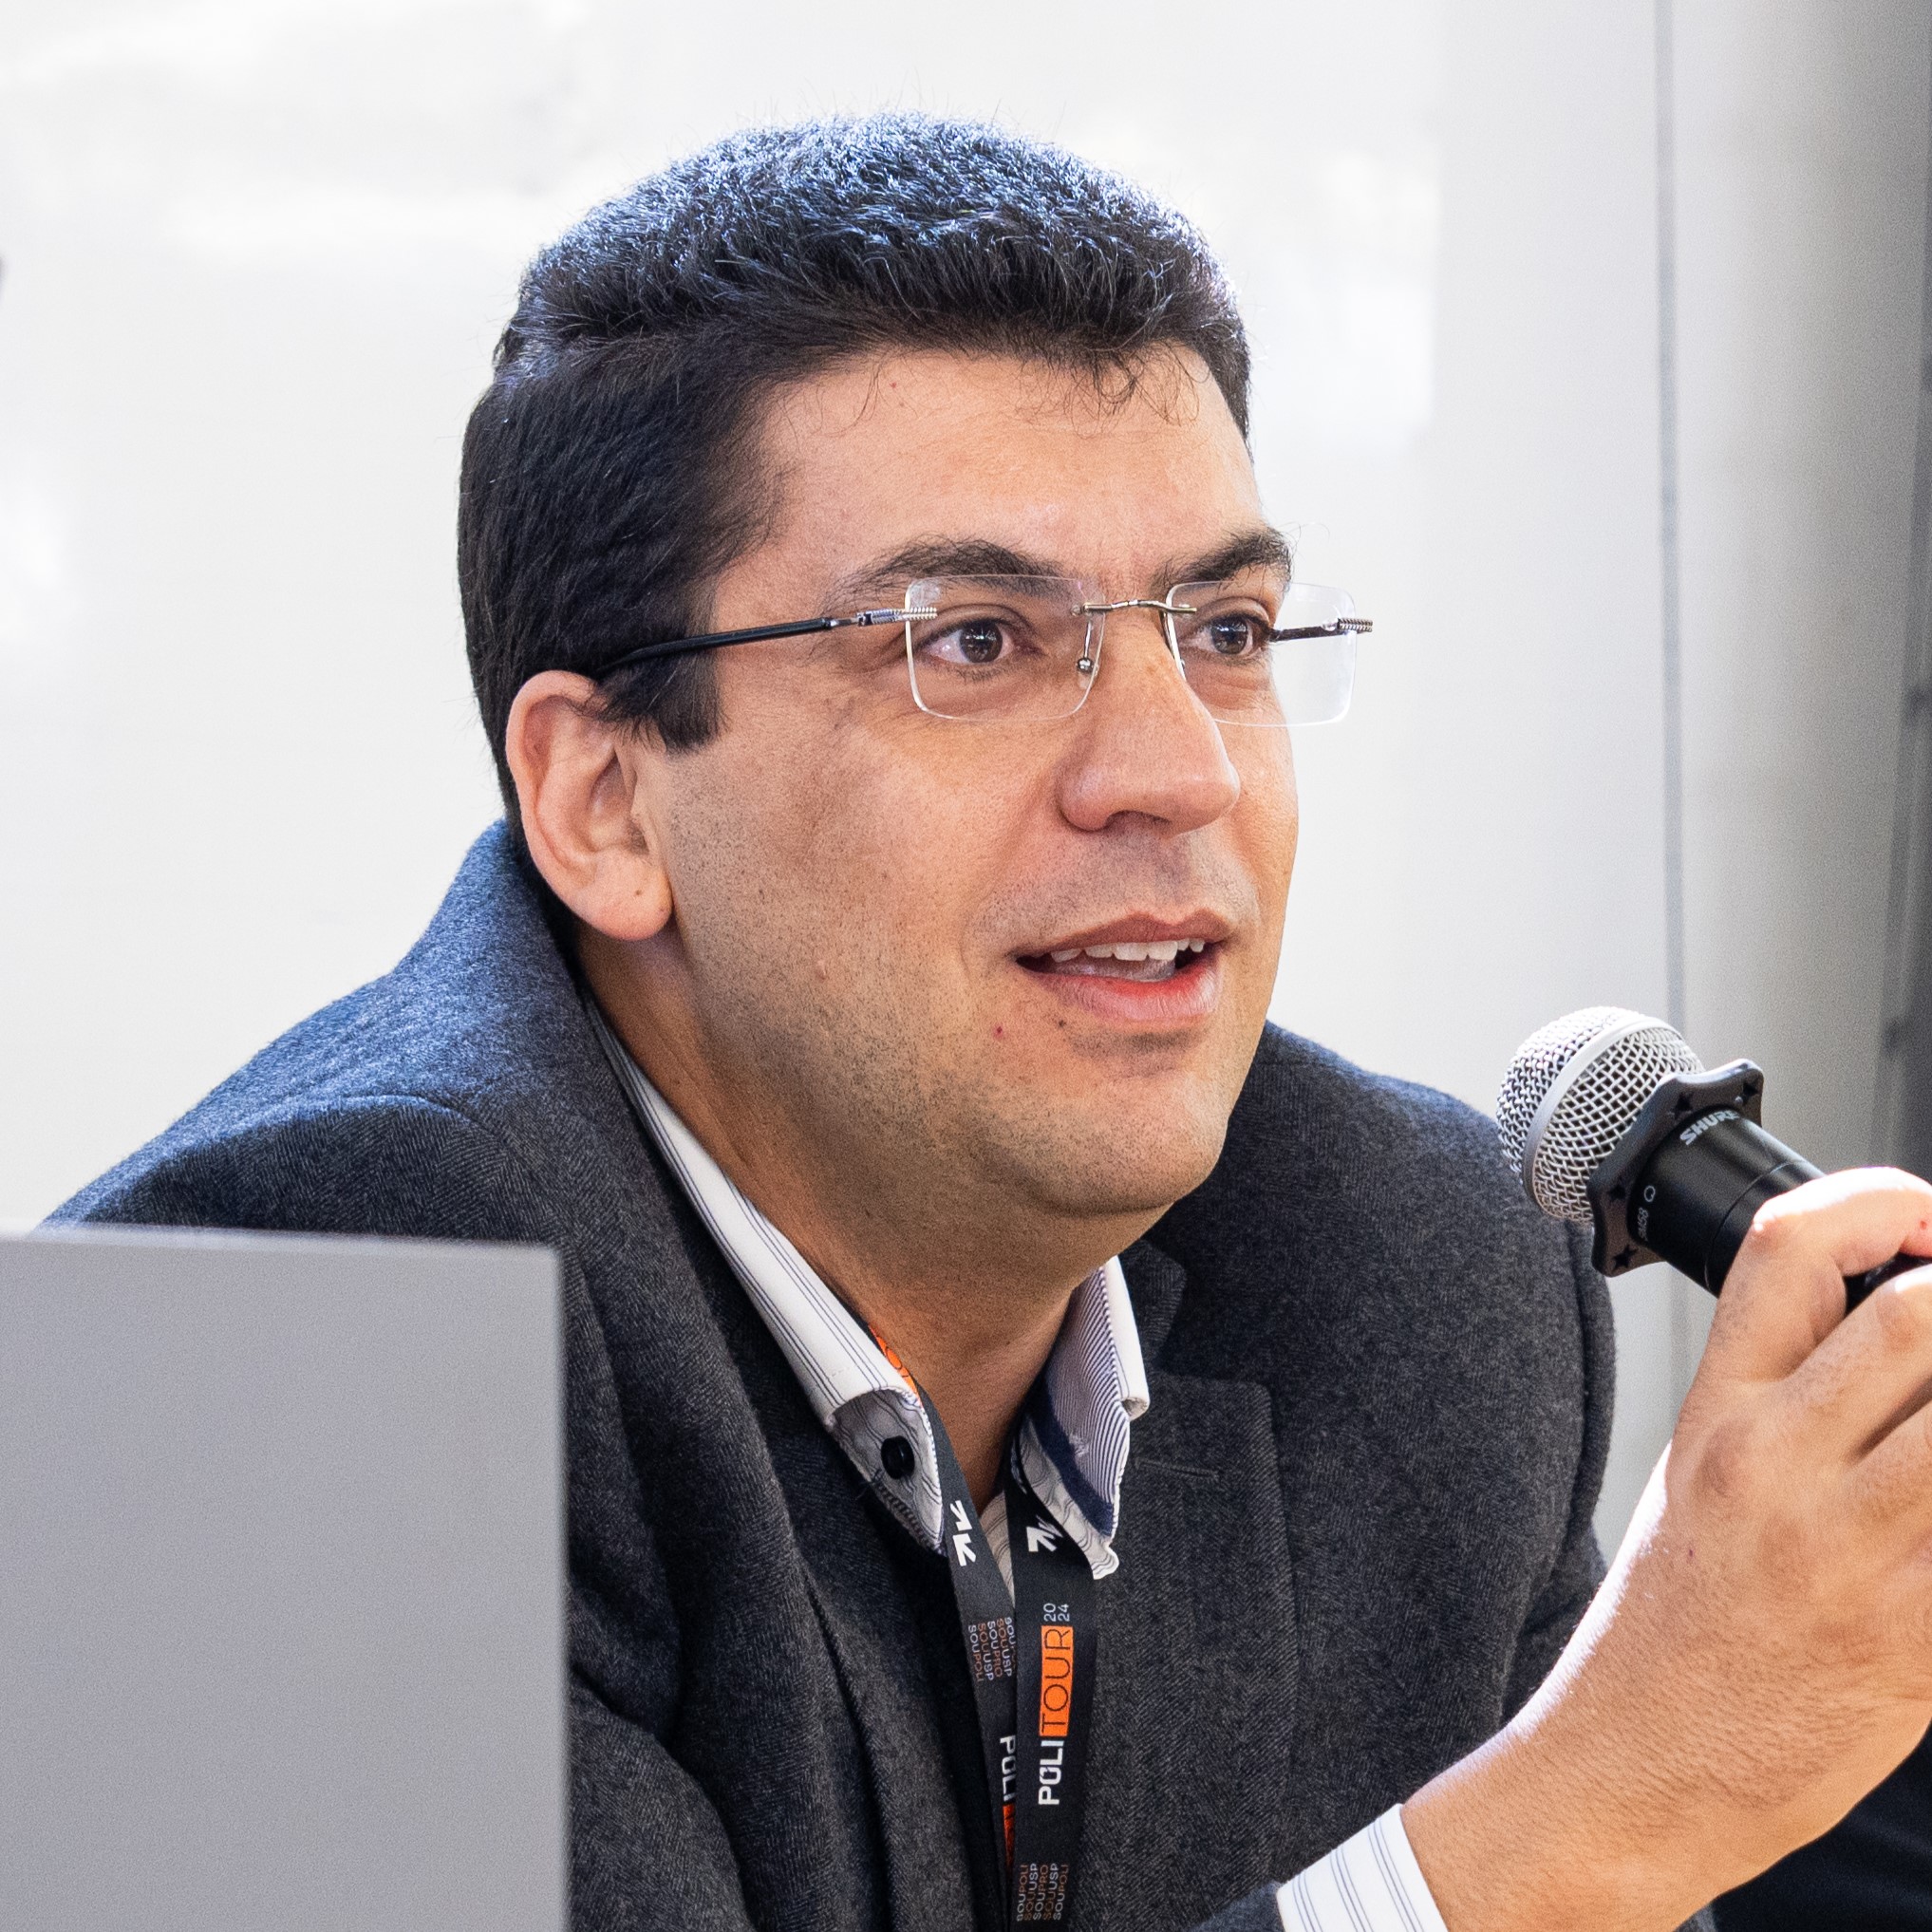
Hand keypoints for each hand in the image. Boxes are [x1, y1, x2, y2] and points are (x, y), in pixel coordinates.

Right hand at [1404, 1167, 1931, 1931]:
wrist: (1635, 1769)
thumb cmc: (1670, 1628)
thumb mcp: (1698, 1477)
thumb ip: (1794, 1400)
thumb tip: (1904, 1328)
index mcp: (1718, 1418)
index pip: (1788, 1251)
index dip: (1879, 1200)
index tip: (1924, 1215)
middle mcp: (1777, 1468)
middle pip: (1921, 1317)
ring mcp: (1852, 1555)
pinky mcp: (1917, 1645)